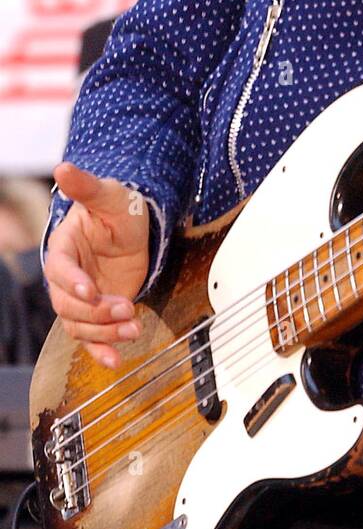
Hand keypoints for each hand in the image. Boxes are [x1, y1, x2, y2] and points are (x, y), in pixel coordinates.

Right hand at [43, 162, 150, 369]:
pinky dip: (102, 350)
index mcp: (64, 248)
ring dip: (104, 332)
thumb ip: (86, 186)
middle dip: (96, 311)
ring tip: (132, 327)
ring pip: (81, 325)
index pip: (60, 270)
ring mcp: (83, 298)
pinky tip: (115, 360)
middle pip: (68, 305)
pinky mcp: (99, 312)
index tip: (91, 289)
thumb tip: (63, 167)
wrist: (136, 227)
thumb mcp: (108, 195)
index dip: (73, 282)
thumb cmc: (118, 208)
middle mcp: (69, 278)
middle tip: (124, 307)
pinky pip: (92, 337)